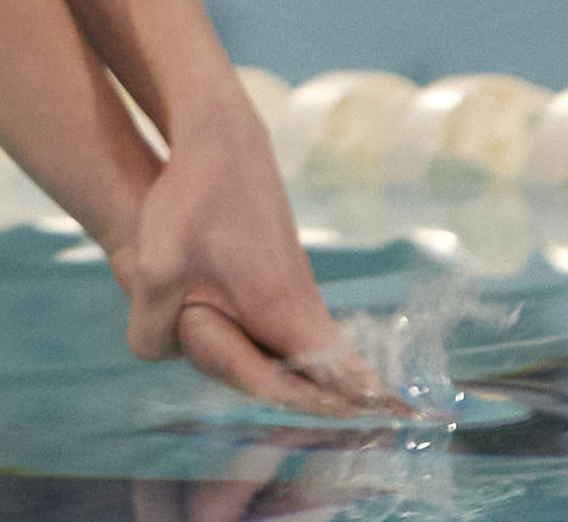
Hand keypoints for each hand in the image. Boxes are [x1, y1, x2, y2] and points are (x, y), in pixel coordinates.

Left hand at [112, 133, 386, 420]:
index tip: (416, 427)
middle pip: (327, 376)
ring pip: (302, 350)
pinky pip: (288, 328)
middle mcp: (302, 306)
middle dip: (338, 406)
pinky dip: (286, 351)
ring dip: (301, 379)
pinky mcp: (278, 276)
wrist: (219, 138)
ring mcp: (293, 289)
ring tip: (326, 413)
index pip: (346, 376)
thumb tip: (152, 355)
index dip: (376, 405)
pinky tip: (279, 367)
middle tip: (382, 430)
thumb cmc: (192, 202)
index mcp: (286, 314)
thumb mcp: (156, 270)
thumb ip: (151, 329)